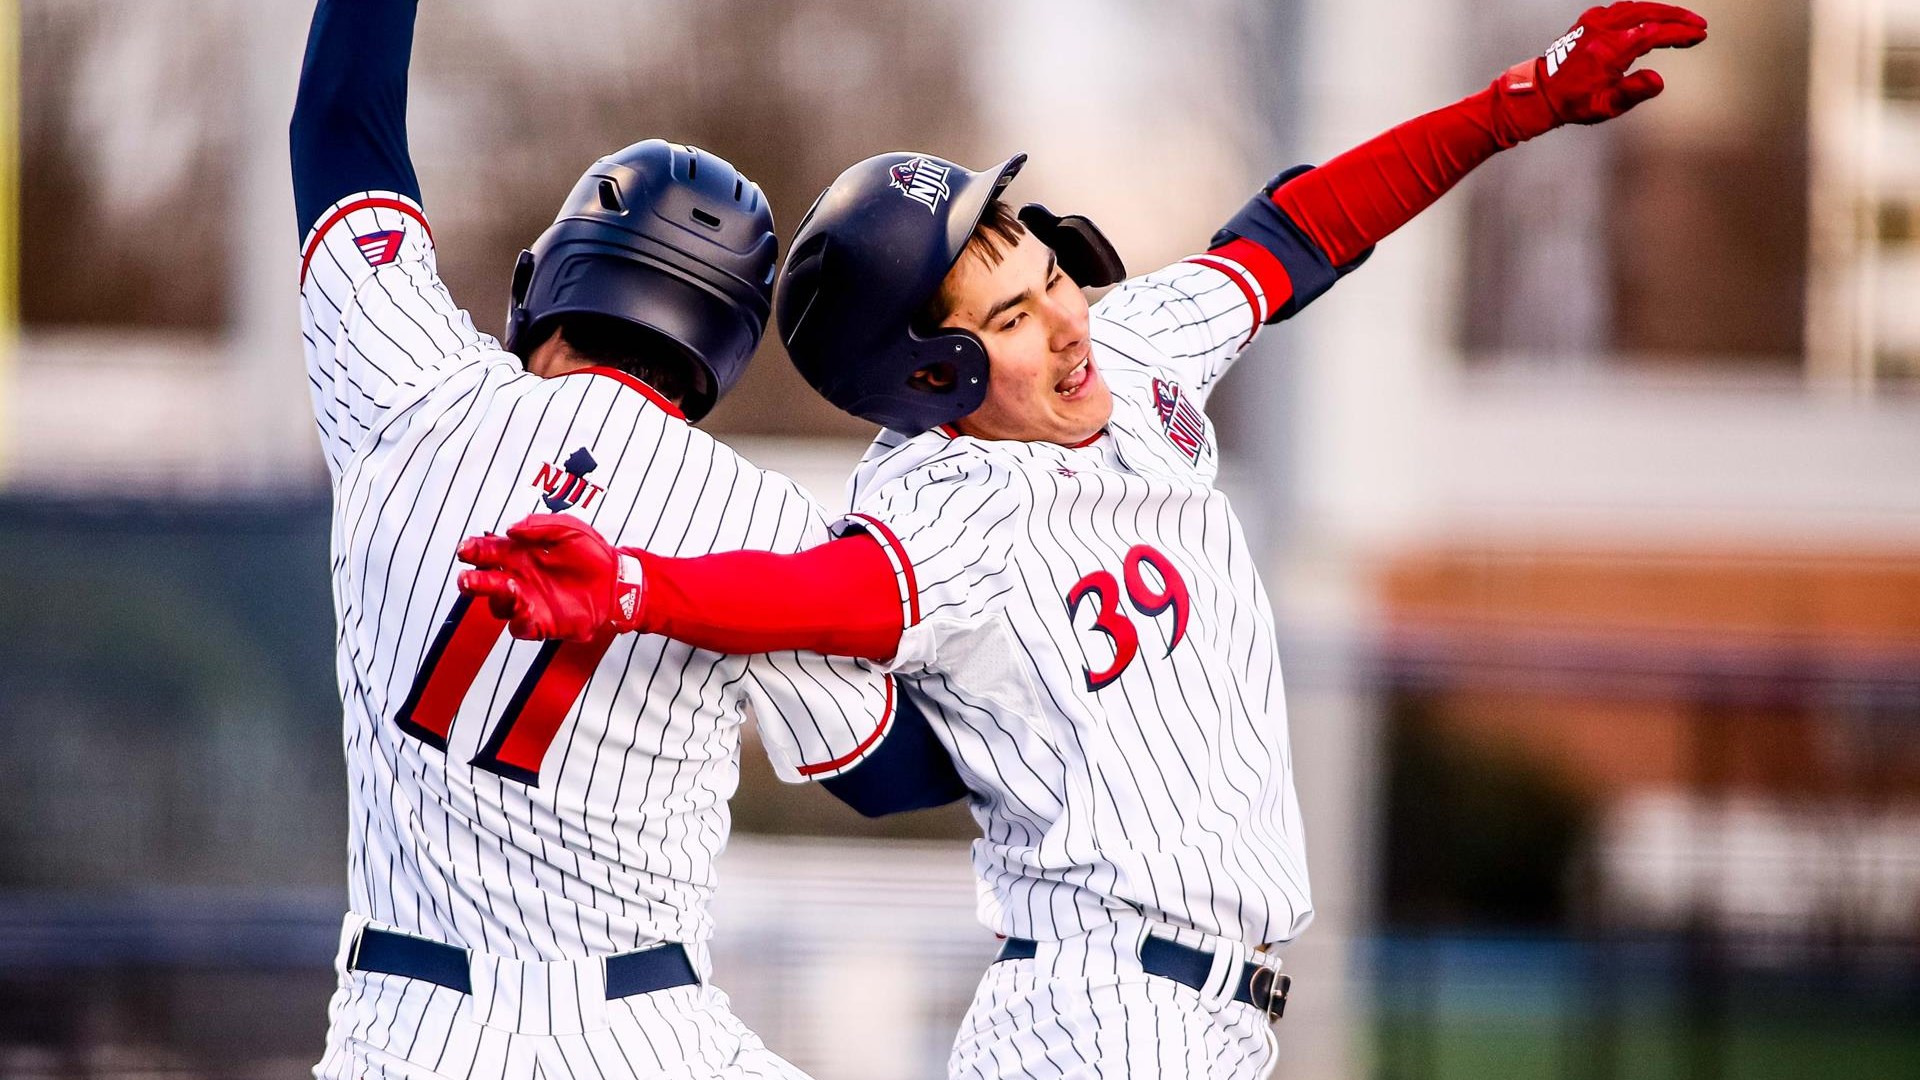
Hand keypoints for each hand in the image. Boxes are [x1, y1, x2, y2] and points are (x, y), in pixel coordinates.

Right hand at [456, 514, 644, 641]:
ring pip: (499, 606)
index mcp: (520, 554)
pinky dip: (518, 620)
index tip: (466, 549)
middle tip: (466, 578)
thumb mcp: (568, 529)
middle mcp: (519, 579)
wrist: (617, 580)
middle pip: (485, 582)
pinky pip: (520, 627)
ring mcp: (529, 602)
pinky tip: (524, 608)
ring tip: (508, 585)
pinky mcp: (542, 623)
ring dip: (498, 597)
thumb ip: (539, 526)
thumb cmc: (591, 553)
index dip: (475, 550)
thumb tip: (509, 530)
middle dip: (472, 581)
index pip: (489, 552)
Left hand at [1495, 3, 1707, 138]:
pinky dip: (1641, 11)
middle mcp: (1602, 30)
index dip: (1680, 32)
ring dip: (1661, 12)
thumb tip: (1658, 81)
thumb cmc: (1572, 102)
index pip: (1654, 32)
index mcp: (1609, 49)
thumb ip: (1633, 92)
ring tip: (1681, 22)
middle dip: (1678, 17)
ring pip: (1636, 7)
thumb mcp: (1606, 106)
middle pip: (1650, 12)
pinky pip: (1621, 9)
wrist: (1541, 93)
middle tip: (1698, 24)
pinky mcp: (1588, 21)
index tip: (1698, 35)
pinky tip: (1652, 20)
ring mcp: (1593, 22)